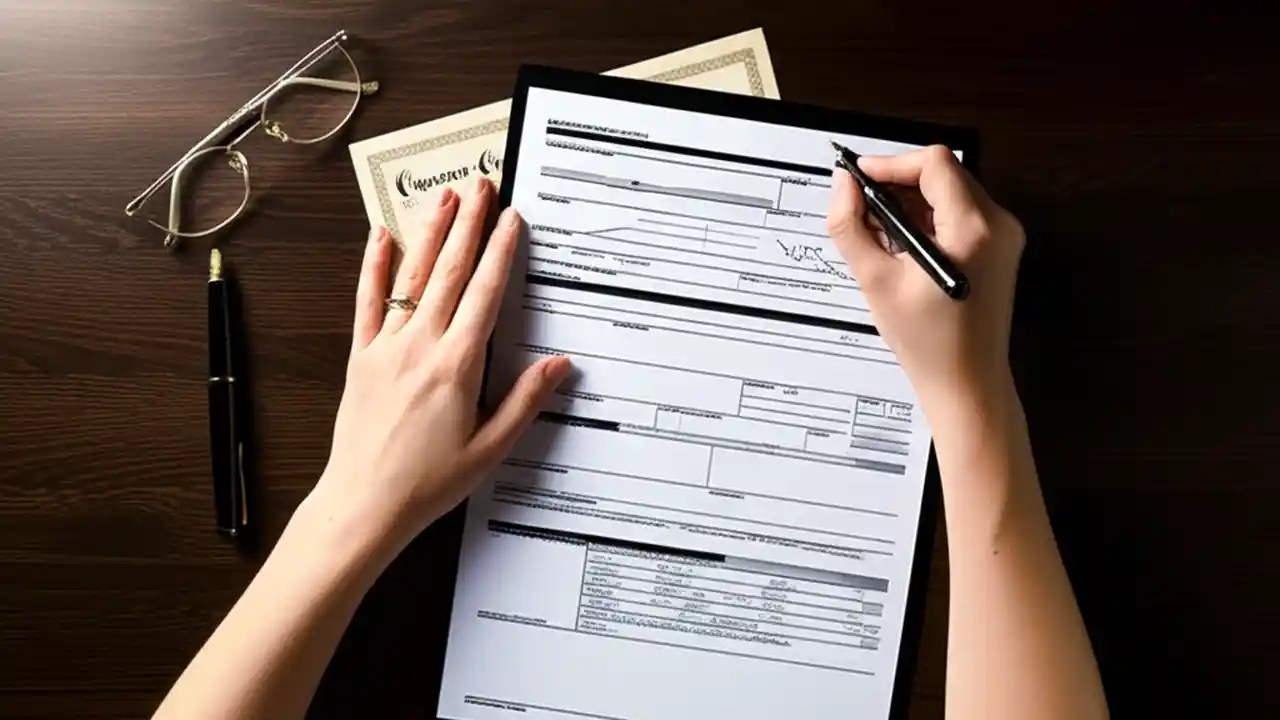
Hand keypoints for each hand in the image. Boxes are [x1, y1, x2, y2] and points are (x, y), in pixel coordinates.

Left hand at [309, 177, 570, 549]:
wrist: (364, 503)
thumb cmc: (427, 482)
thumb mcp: (490, 448)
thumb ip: (525, 400)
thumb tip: (559, 365)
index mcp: (456, 366)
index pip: (484, 294)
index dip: (500, 251)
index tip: (512, 220)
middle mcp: (420, 347)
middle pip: (449, 272)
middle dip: (469, 225)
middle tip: (481, 187)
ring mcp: (386, 348)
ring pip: (412, 277)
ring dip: (430, 234)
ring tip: (445, 198)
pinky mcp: (361, 358)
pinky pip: (367, 302)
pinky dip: (374, 267)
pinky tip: (380, 237)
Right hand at [827, 146, 1024, 404]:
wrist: (967, 381)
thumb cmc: (928, 342)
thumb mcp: (876, 281)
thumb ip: (851, 226)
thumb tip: (842, 186)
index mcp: (972, 230)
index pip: (933, 163)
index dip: (891, 164)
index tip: (860, 178)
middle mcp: (998, 225)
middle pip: (944, 173)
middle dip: (899, 182)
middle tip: (863, 205)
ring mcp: (1004, 236)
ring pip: (951, 190)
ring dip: (913, 200)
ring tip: (881, 231)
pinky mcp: (1000, 247)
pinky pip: (961, 212)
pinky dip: (929, 217)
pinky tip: (904, 246)